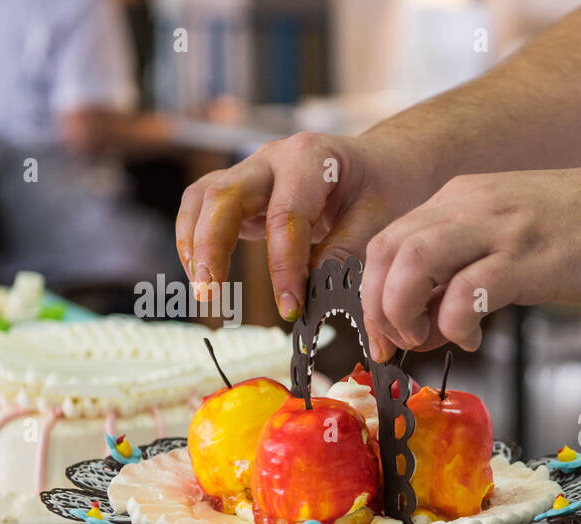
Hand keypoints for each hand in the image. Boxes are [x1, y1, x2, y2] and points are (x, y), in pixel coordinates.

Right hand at [175, 131, 423, 319]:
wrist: (383, 163)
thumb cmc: (385, 187)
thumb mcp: (379, 217)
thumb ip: (346, 251)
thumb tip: (316, 296)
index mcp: (311, 158)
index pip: (285, 216)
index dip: (283, 267)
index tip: (290, 308)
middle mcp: (272, 157)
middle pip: (224, 195)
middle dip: (212, 248)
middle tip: (212, 296)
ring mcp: (253, 170)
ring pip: (203, 198)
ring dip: (195, 244)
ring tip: (203, 291)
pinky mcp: (244, 189)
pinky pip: (205, 207)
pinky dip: (196, 239)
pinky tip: (204, 275)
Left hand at [360, 163, 580, 359]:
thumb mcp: (516, 230)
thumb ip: (473, 261)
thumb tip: (436, 313)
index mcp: (462, 198)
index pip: (387, 241)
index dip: (372, 292)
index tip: (387, 332)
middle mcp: (470, 205)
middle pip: (385, 252)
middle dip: (377, 308)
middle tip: (398, 345)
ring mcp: (498, 229)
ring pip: (412, 264)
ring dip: (403, 311)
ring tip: (427, 340)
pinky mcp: (527, 258)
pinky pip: (465, 292)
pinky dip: (453, 324)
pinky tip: (472, 337)